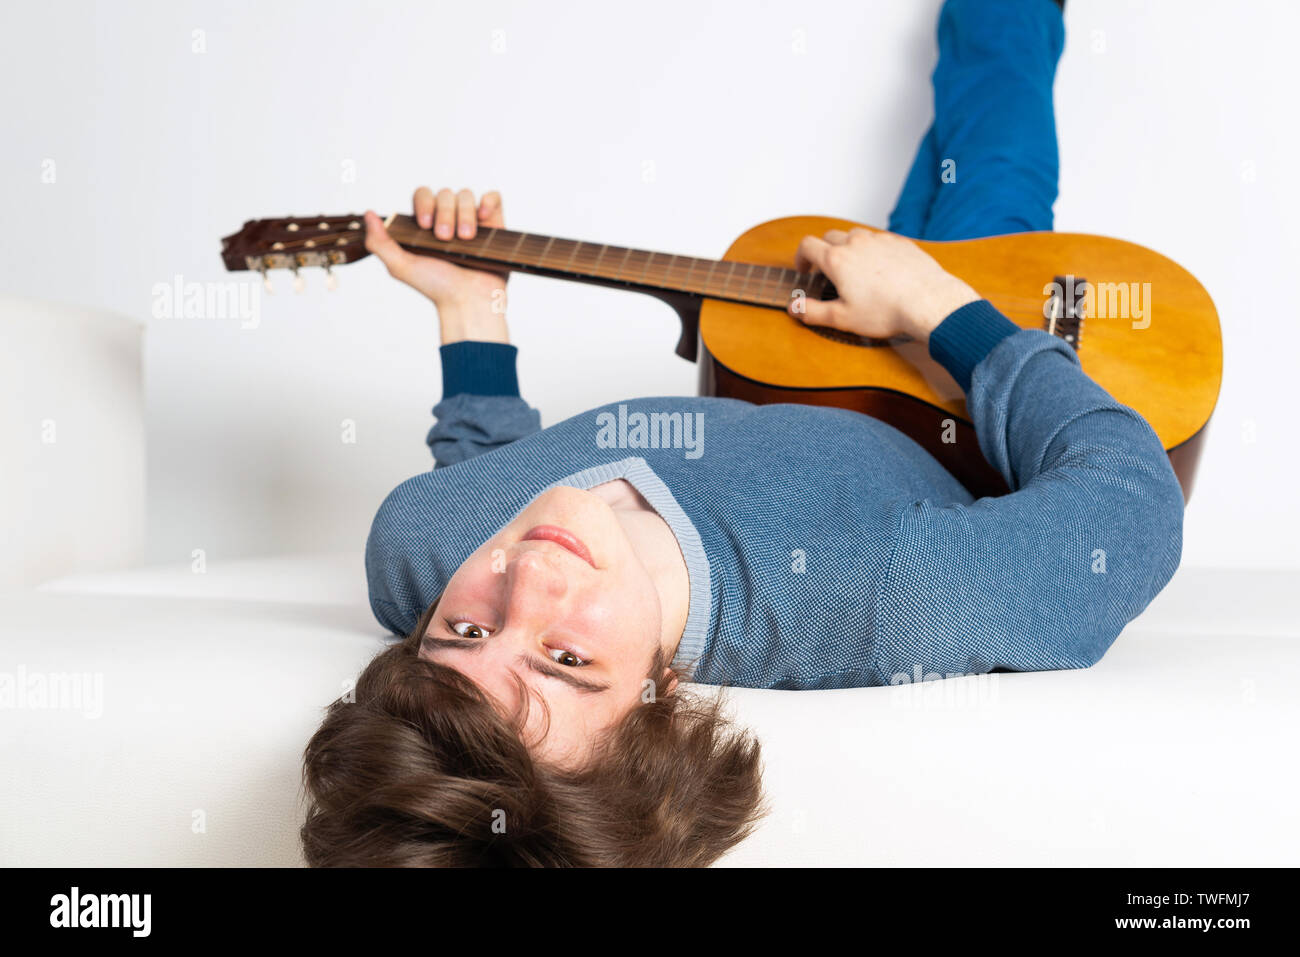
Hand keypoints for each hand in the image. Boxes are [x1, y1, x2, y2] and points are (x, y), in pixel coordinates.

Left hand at [364, 187, 509, 344]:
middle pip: (445, 193)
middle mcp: (449, 220)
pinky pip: (493, 197)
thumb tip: (370, 214)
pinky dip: (488, 202)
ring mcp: (472, 222)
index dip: (424, 204)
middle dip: (444, 214)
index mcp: (426, 226)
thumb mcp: (399, 267)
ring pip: (466, 195)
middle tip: (445, 238)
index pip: (423, 195)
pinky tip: (484, 219)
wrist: (468, 301)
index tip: (426, 227)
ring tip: (465, 239)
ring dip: (464, 214)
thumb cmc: (436, 288)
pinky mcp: (494, 226)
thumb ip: (379, 242)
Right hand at [789, 227, 979, 344]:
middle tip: (826, 270)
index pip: (807, 245)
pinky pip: (879, 240)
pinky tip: (879, 269)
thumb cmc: (886, 311)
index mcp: (837, 259)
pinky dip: (872, 250)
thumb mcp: (842, 318)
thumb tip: (793, 307)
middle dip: (823, 250)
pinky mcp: (900, 242)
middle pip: (830, 236)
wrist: (928, 301)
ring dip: (848, 247)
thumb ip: (812, 312)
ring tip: (853, 268)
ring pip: (855, 235)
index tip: (805, 270)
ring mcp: (880, 240)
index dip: (800, 257)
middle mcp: (856, 243)